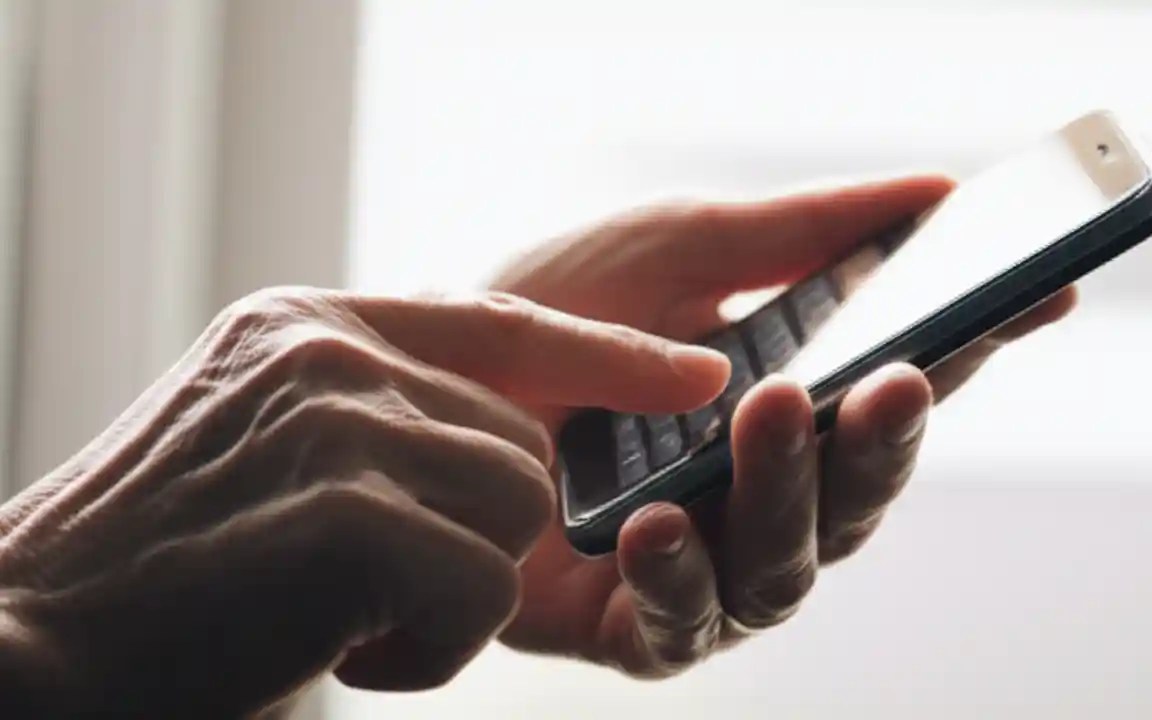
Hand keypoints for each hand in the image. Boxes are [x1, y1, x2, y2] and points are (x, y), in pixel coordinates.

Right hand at [0, 288, 728, 716]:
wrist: (31, 651)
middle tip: (367, 582)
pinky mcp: (347, 514)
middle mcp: (326, 351)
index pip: (501, 319)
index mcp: (311, 324)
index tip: (698, 373)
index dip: (608, 353)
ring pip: (516, 512)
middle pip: (522, 445)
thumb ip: (383, 416)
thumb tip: (523, 452)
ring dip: (451, 595)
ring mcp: (335, 422)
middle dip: (477, 537)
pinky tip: (339, 646)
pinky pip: (481, 588)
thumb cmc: (166, 573)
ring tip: (341, 612)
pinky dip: (428, 649)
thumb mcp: (272, 450)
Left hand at [491, 177, 1076, 675]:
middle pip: (860, 496)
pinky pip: (682, 625)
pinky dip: (679, 575)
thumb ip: (797, 230)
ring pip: (790, 567)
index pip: (897, 388)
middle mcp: (761, 497)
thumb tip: (936, 190)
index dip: (968, 348)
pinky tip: (660, 519)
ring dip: (787, 496)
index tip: (1034, 294)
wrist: (415, 379)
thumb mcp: (675, 245)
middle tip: (887, 378)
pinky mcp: (632, 626)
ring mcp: (704, 567)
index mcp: (789, 406)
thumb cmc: (553, 310)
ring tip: (768, 416)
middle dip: (882, 442)